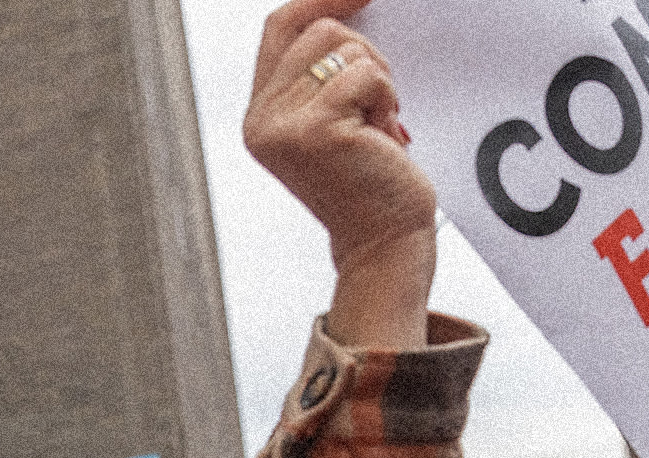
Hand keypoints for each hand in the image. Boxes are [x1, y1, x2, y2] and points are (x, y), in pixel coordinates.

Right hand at [243, 0, 435, 347]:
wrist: (383, 242)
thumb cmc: (370, 183)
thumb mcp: (334, 121)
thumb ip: (323, 76)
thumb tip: (345, 13)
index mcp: (261, 116)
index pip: (281, 28)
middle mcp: (262, 120)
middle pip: (319, 30)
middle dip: (364, 55)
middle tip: (378, 104)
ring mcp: (283, 125)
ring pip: (346, 48)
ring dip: (379, 81)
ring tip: (377, 127)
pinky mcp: (315, 130)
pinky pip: (366, 75)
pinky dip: (387, 99)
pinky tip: (383, 137)